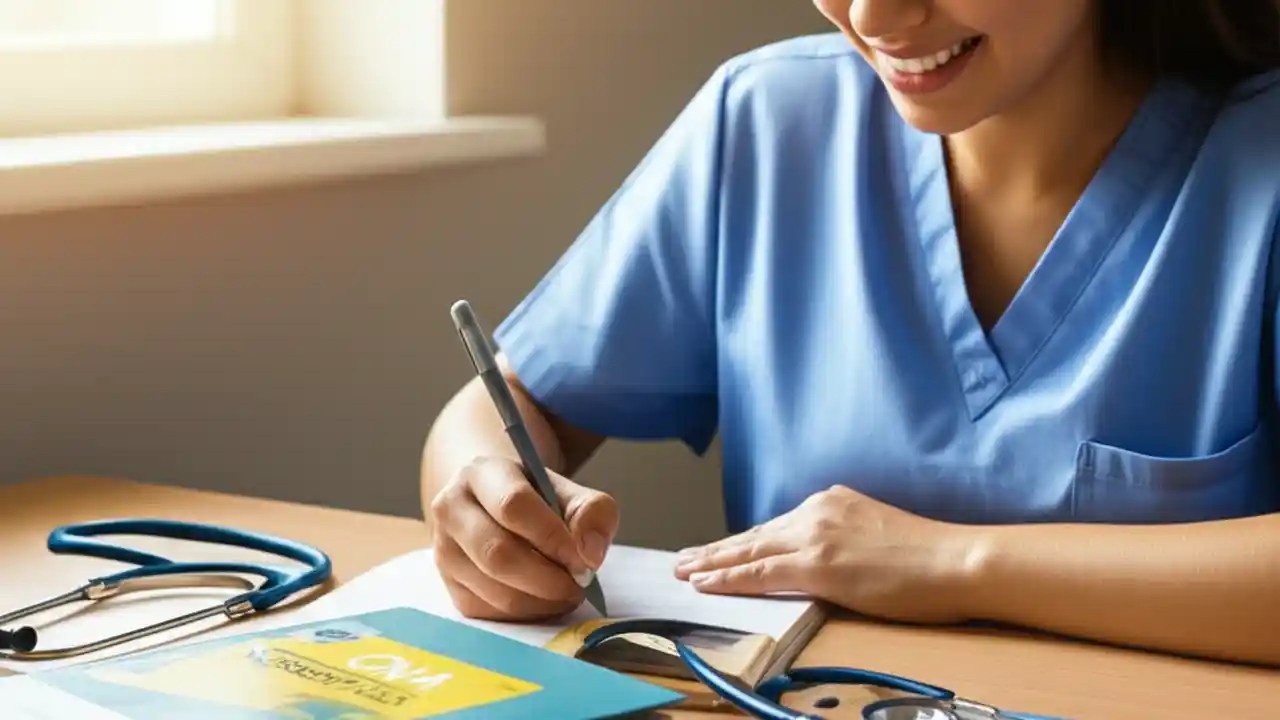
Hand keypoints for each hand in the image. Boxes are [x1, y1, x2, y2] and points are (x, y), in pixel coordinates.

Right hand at [430, 456, 619, 620]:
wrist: (495, 507)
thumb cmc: (536, 500)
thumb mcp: (569, 492)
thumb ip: (592, 513)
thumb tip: (590, 554)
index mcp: (481, 473)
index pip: (513, 505)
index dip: (552, 537)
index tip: (583, 558)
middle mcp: (451, 509)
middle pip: (499, 554)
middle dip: (548, 578)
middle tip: (579, 582)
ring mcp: (444, 551)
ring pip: (495, 591)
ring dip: (542, 600)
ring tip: (568, 590)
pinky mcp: (449, 587)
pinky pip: (491, 613)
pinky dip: (527, 613)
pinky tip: (545, 598)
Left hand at [673, 485, 979, 623]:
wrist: (955, 560)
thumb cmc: (928, 557)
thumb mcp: (876, 534)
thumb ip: (842, 540)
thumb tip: (821, 561)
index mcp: (832, 502)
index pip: (776, 526)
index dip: (743, 542)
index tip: (718, 551)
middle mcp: (817, 511)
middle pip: (755, 535)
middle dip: (716, 550)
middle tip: (683, 561)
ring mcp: (815, 536)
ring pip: (749, 551)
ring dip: (712, 564)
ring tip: (684, 573)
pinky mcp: (818, 564)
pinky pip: (760, 572)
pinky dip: (728, 578)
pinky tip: (706, 583)